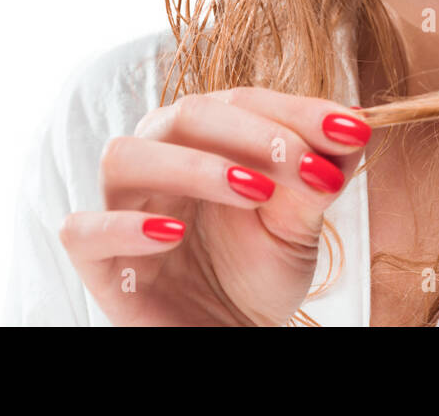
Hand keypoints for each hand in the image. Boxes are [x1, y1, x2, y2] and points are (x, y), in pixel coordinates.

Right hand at [58, 87, 368, 325]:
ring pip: (127, 157)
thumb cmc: (256, 273)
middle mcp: (157, 158)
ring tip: (254, 192)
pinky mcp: (97, 260)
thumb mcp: (299, 224)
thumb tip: (355, 125)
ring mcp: (121, 206)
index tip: (352, 128)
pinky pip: (84, 229)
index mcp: (202, 136)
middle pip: (185, 115)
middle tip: (307, 162)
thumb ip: (318, 175)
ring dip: (194, 166)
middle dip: (253, 133)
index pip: (241, 101)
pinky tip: (173, 233)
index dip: (296, 110)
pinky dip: (123, 226)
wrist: (231, 336)